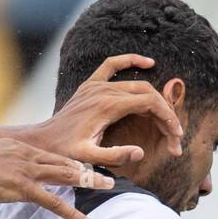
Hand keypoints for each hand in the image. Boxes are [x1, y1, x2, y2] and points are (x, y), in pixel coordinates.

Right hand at [0, 138, 114, 218]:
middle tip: (107, 174)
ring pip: (66, 176)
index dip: (68, 161)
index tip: (82, 167)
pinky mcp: (23, 188)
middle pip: (64, 161)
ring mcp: (27, 171)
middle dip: (88, 168)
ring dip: (90, 181)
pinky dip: (72, 212)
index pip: (49, 154)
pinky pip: (54, 202)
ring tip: (109, 186)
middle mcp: (27, 155)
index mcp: (17, 147)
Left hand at [24, 54, 183, 164]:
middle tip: (174, 136)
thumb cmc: (63, 151)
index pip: (150, 104)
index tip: (176, 136)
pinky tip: (148, 62)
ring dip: (155, 101)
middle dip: (165, 114)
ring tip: (167, 121)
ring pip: (137, 85)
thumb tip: (141, 153)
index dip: (168, 119)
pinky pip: (112, 65)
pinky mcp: (90, 85)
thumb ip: (114, 156)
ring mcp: (96, 85)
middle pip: (147, 94)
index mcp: (107, 106)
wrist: (41, 141)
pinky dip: (130, 61)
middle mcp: (103, 91)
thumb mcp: (87, 158)